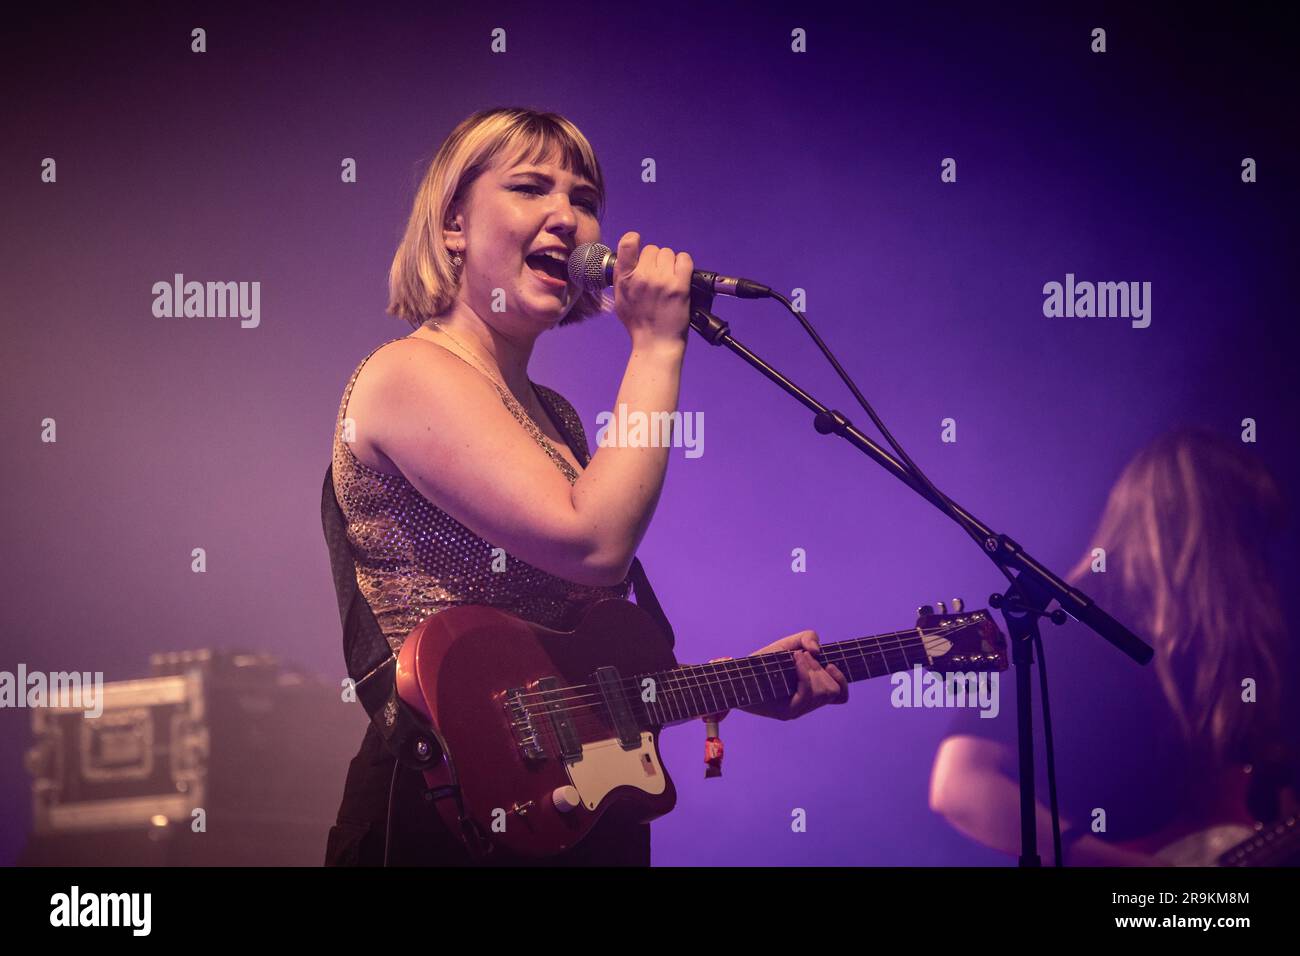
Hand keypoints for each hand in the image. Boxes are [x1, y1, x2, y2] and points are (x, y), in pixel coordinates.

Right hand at [612, 231, 692, 348]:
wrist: (656, 342)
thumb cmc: (638, 324)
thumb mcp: (620, 299)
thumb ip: (621, 277)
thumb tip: (625, 257)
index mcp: (626, 279)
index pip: (628, 243)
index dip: (634, 240)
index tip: (638, 246)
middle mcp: (643, 277)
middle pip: (652, 249)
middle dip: (655, 259)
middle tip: (657, 274)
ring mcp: (662, 281)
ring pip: (668, 253)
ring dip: (669, 263)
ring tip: (668, 277)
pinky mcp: (680, 286)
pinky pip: (684, 259)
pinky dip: (683, 264)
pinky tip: (680, 274)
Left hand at [736, 630, 848, 720]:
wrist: (739, 674)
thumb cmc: (765, 661)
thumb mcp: (789, 643)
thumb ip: (807, 638)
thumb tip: (817, 651)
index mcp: (811, 692)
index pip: (841, 696)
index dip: (842, 680)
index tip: (830, 664)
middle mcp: (806, 704)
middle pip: (832, 691)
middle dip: (819, 668)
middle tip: (800, 656)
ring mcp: (797, 710)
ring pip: (823, 693)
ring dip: (812, 669)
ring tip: (795, 658)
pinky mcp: (786, 713)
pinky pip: (807, 695)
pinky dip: (805, 674)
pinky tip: (796, 660)